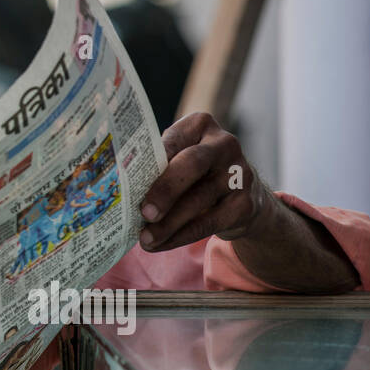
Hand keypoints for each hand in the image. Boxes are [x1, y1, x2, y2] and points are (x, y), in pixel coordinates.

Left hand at [137, 112, 273, 251]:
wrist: (244, 196)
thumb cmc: (196, 174)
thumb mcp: (180, 159)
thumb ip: (158, 164)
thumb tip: (123, 189)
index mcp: (201, 125)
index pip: (174, 139)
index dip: (152, 158)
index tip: (130, 178)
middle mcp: (225, 144)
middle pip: (192, 164)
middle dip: (165, 190)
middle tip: (144, 212)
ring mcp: (240, 173)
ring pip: (199, 199)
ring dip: (168, 223)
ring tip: (145, 238)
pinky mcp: (245, 204)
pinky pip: (209, 223)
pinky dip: (181, 236)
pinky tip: (162, 244)